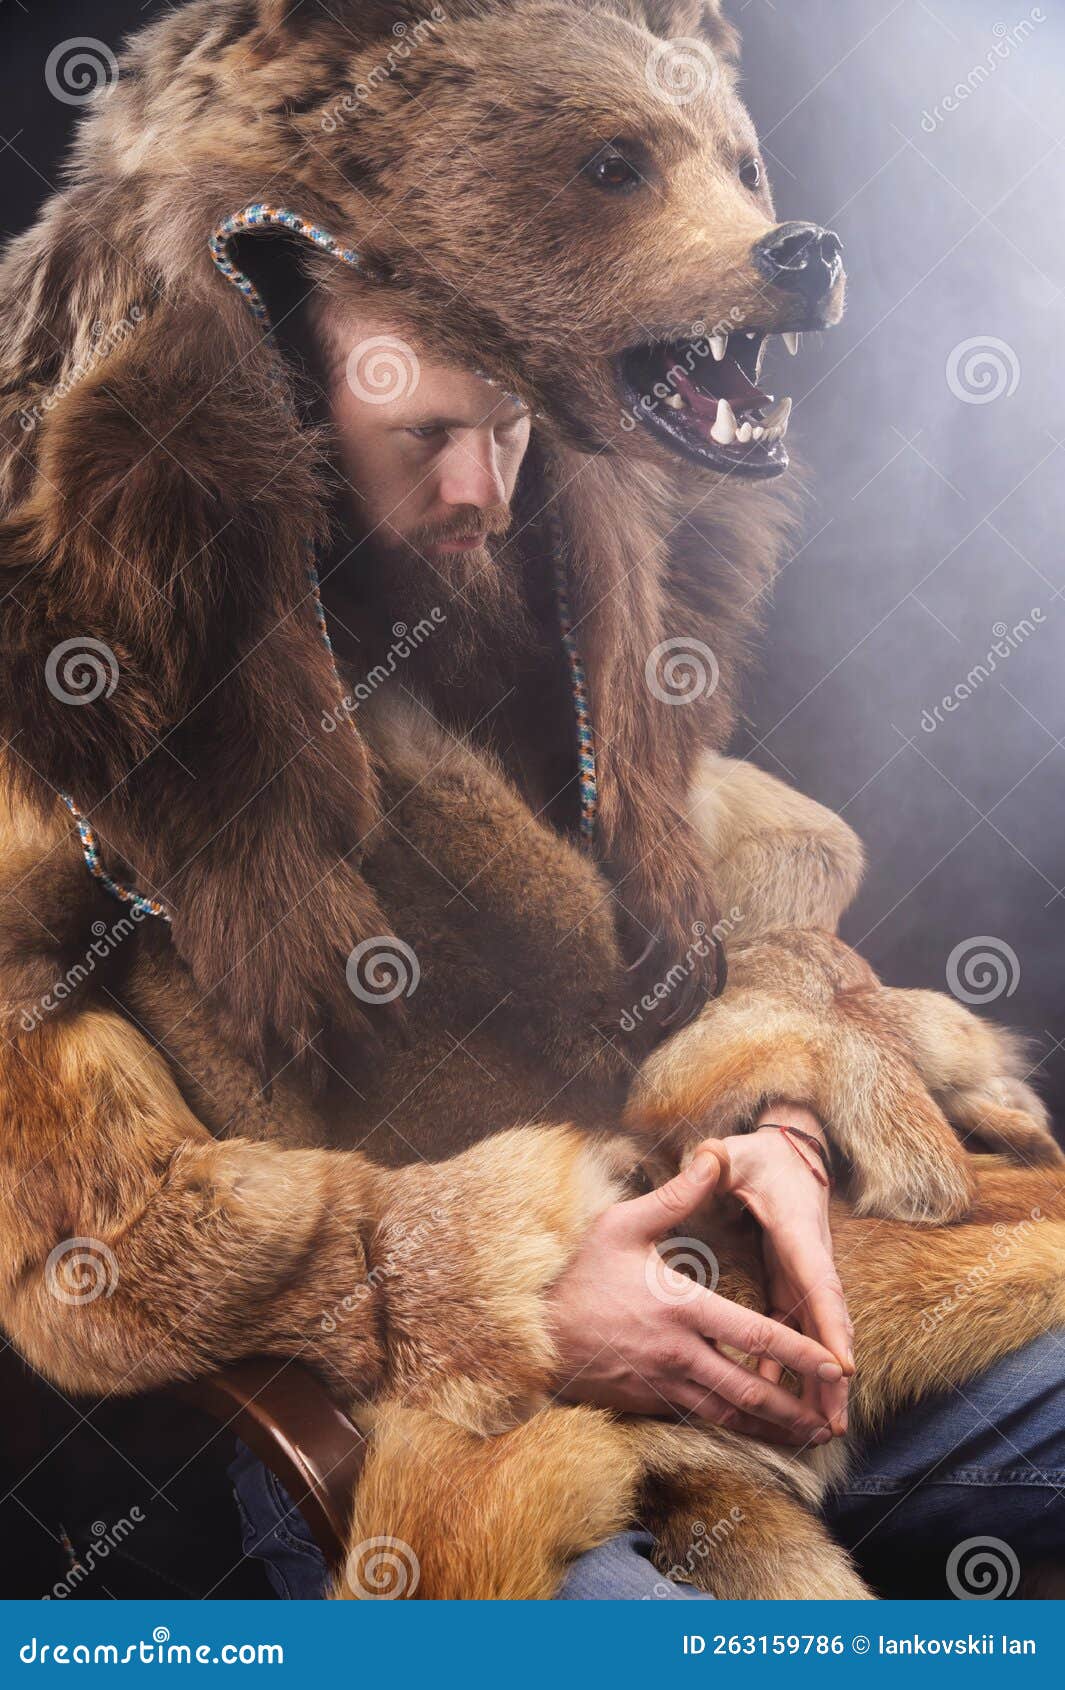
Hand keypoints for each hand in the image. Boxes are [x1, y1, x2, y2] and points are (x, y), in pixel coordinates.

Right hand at [544, 1142, 844, 1446]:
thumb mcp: (622, 1225)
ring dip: (771, 1428)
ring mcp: (663, 1385)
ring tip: (806, 1437)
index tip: (837, 1365)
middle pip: (751, 1390)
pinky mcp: (649, 1403)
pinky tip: (754, 1433)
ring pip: (729, 1415)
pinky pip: (701, 1421)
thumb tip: (712, 1155)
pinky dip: (734, 1430)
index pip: (755, 1336)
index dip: (801, 1353)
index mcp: (681, 1309)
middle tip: (831, 1422)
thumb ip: (675, 1196)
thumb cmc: (578, 1274)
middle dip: (796, 1410)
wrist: (530, 1333)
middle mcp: (678, 1354)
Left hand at [721, 1103, 852, 1435]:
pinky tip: (778, 1402)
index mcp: (798, 1232)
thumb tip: (709, 1154)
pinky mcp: (791, 1285)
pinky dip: (791, 1367)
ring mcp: (803, 1277)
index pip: (820, 1283)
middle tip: (834, 1420)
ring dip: (819, 1381)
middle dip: (832, 1374)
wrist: (788, 1153)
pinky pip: (793, 1331)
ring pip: (815, 1337)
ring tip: (819, 1429)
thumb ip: (720, 1158)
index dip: (831, 1325)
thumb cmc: (759, 1155)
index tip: (842, 1366)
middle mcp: (809, 1260)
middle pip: (828, 1325)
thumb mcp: (737, 1152)